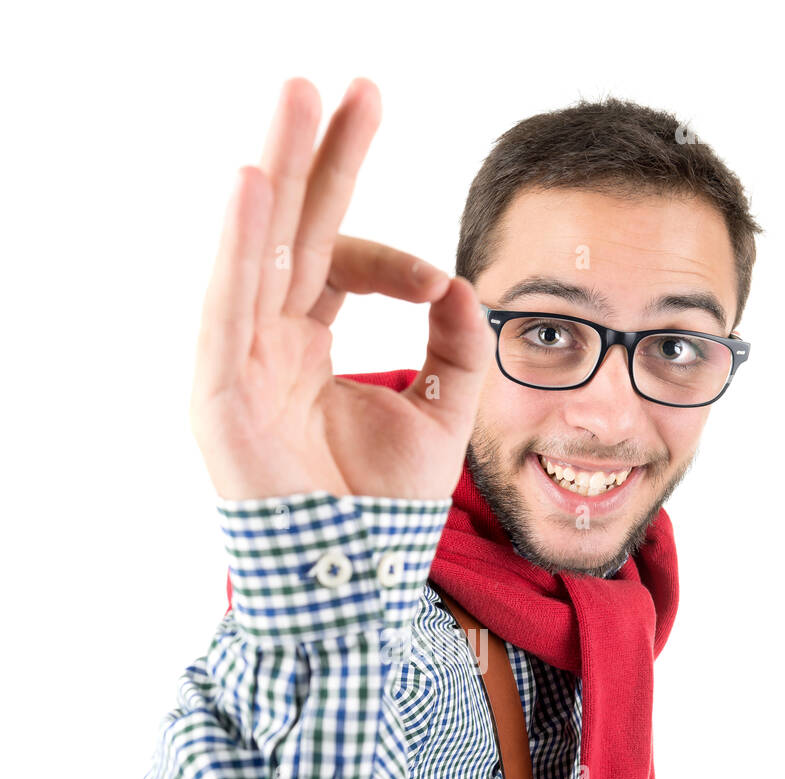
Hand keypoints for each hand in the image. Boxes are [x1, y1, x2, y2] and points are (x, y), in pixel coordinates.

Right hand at [189, 76, 494, 501]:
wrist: (351, 583)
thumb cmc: (383, 511)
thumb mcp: (440, 415)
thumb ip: (455, 347)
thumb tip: (460, 282)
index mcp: (307, 344)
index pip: (338, 264)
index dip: (389, 257)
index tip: (435, 282)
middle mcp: (267, 343)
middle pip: (293, 231)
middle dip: (320, 156)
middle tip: (345, 83)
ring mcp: (238, 365)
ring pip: (256, 252)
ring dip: (277, 173)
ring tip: (297, 97)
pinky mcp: (218, 395)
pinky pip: (226, 307)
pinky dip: (238, 248)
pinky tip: (252, 183)